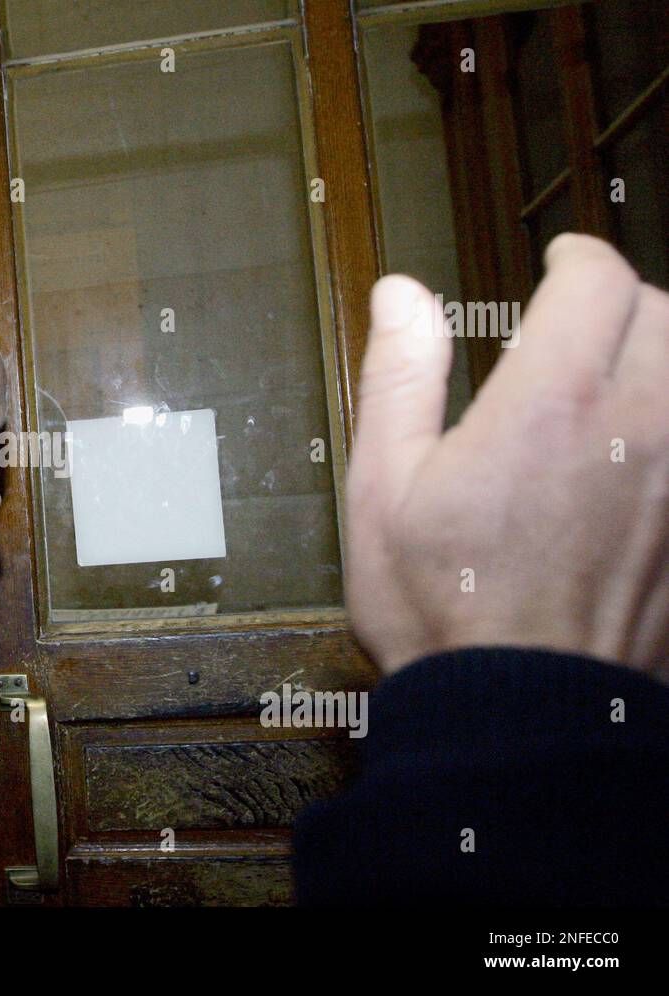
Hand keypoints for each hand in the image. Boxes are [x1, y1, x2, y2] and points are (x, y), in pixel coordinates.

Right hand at [346, 234, 668, 678]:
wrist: (520, 715)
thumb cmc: (441, 609)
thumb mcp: (383, 491)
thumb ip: (400, 379)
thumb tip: (401, 294)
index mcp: (550, 405)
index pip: (596, 281)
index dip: (576, 259)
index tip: (558, 264)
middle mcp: (636, 427)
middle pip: (663, 313)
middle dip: (622, 303)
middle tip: (581, 324)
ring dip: (661, 355)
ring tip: (619, 378)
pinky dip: (668, 426)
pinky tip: (638, 452)